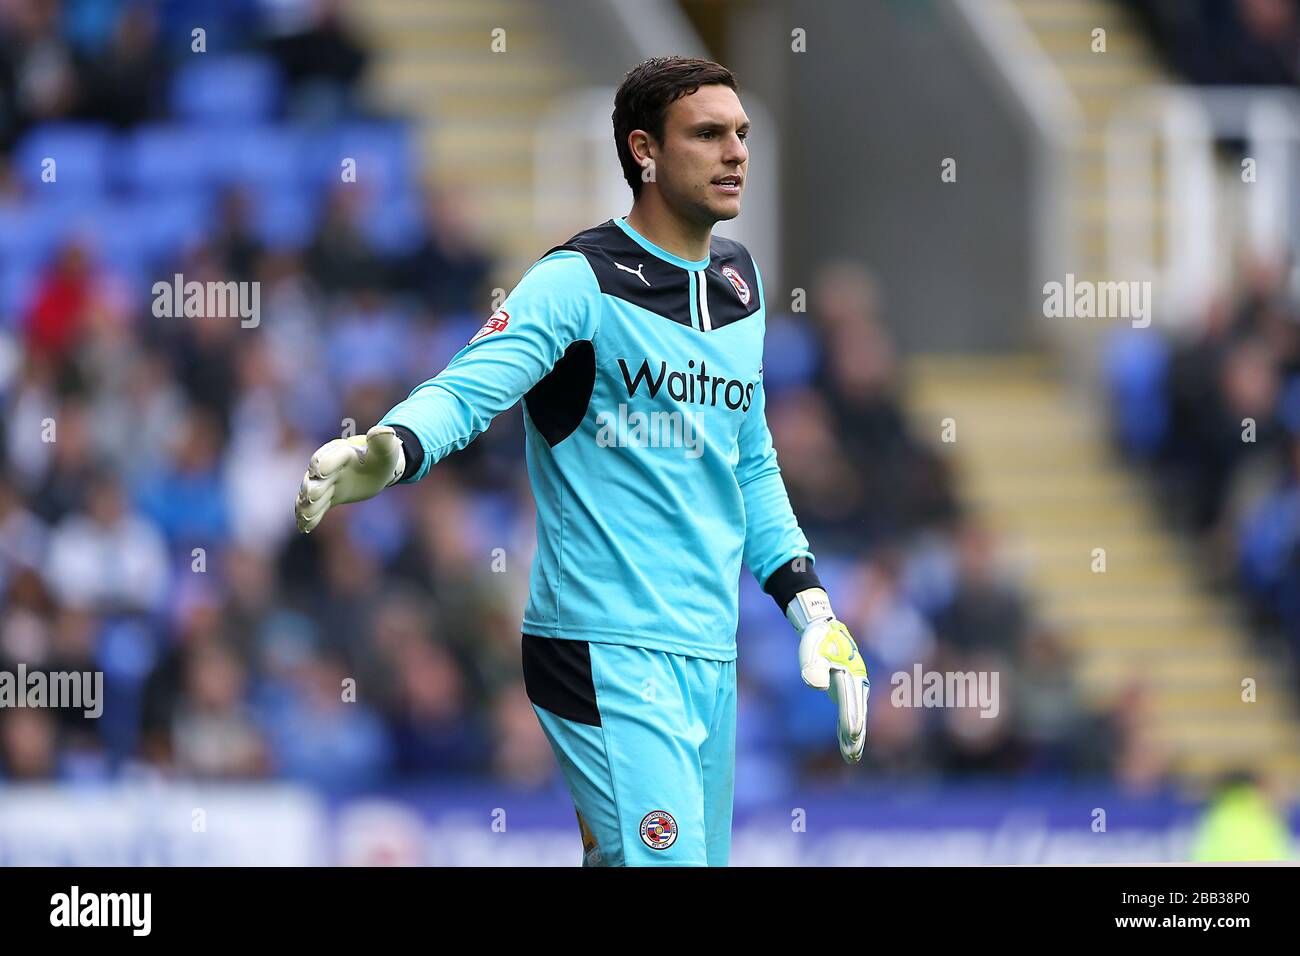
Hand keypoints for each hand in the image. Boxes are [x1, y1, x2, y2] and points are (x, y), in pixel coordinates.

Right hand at [295, 425, 404, 533]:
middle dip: (312, 485)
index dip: (326, 463)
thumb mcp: (387, 449)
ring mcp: (327, 483)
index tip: (321, 472)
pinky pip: (318, 507)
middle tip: (310, 495)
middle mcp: (330, 466)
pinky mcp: (328, 497)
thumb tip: (384, 431)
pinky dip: (310, 517)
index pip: (331, 455)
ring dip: (307, 504)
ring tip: (304, 515)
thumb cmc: (383, 457)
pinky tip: (304, 527)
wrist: (378, 470)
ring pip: (313, 493)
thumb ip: (383, 441)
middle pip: (316, 477)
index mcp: (343, 451)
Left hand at [798, 618, 870, 762]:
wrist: (823, 628)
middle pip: (856, 712)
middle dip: (855, 735)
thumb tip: (819, 686)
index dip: (850, 719)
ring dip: (854, 737)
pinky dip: (848, 727)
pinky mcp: (849, 689)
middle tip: (852, 756)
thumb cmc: (816, 641)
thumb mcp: (811, 651)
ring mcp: (855, 686)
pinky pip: (851, 711)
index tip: (853, 736)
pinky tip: (846, 744)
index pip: (849, 700)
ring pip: (856, 715)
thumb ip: (814, 668)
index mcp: (848, 673)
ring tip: (851, 758)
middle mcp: (856, 681)